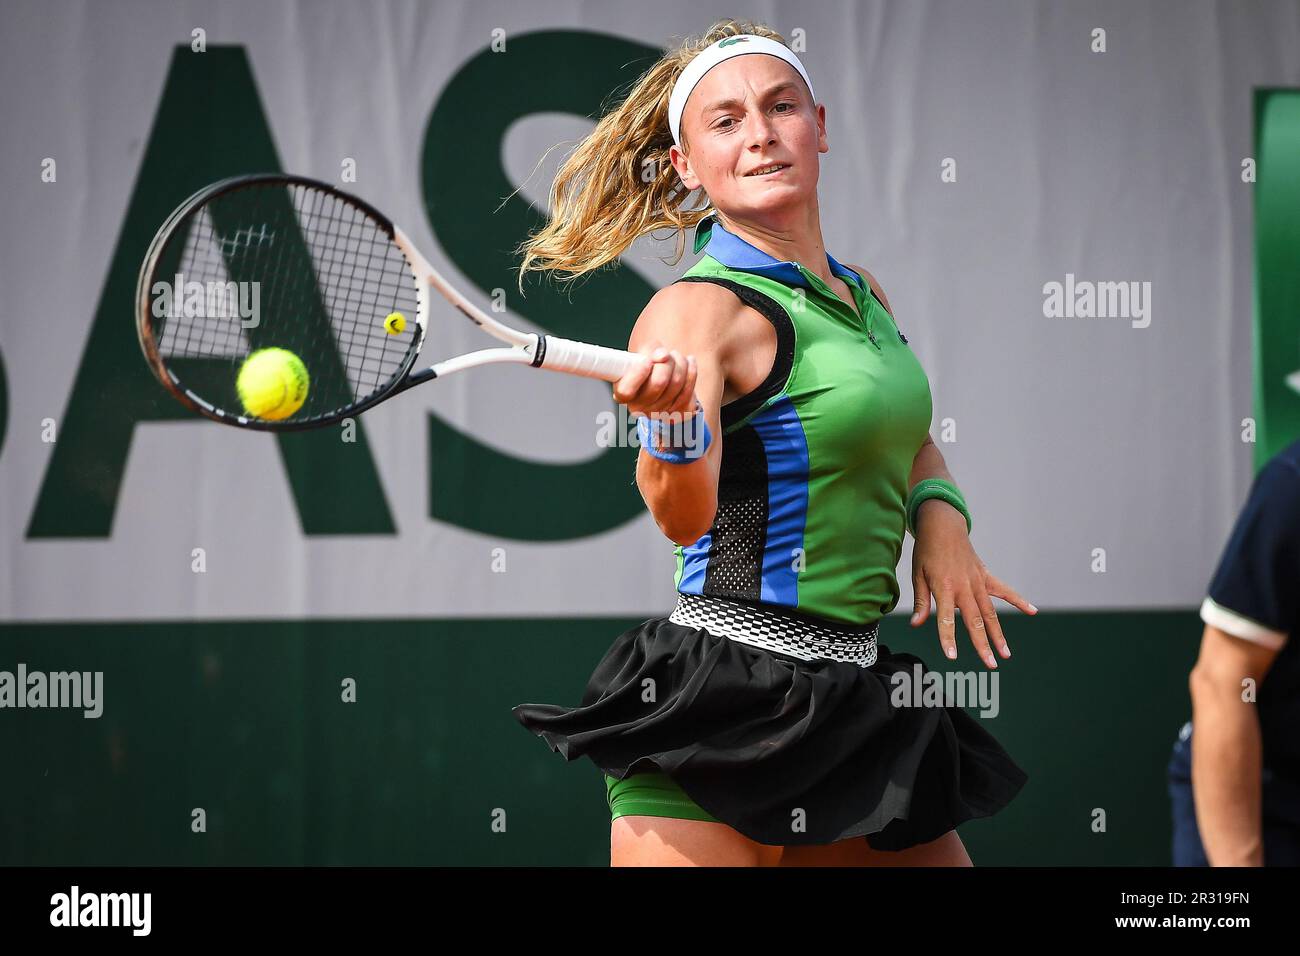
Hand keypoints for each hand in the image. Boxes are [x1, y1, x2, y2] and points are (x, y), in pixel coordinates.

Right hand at [612, 340, 698, 418]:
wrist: (663, 373)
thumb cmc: (649, 362)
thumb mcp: (643, 352)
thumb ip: (649, 351)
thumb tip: (662, 356)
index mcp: (623, 393)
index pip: (626, 391)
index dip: (638, 374)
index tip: (647, 361)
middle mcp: (639, 407)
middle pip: (658, 383)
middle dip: (666, 363)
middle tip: (666, 355)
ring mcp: (658, 412)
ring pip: (676, 383)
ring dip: (680, 363)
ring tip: (675, 356)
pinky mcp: (677, 413)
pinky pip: (689, 391)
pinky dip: (691, 372)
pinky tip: (689, 362)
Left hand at [910, 499, 1036, 667]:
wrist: (942, 526)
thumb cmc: (926, 551)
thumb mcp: (917, 575)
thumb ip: (920, 601)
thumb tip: (915, 624)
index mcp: (943, 587)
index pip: (944, 619)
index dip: (948, 638)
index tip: (952, 657)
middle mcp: (963, 587)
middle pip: (974, 621)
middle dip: (982, 644)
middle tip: (991, 664)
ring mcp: (977, 581)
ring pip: (990, 612)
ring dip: (998, 634)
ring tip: (1006, 654)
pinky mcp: (985, 575)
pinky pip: (1004, 590)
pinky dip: (1018, 600)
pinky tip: (1032, 611)